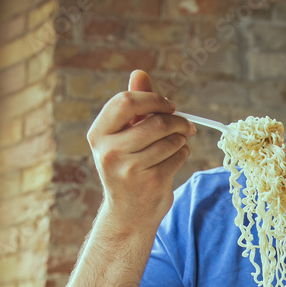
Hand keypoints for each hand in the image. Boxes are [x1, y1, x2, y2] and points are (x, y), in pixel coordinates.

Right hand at [87, 69, 196, 225]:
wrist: (128, 213)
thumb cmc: (127, 167)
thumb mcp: (123, 136)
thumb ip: (132, 106)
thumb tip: (140, 73)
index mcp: (98, 134)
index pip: (126, 102)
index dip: (153, 99)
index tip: (169, 105)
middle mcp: (110, 151)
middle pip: (155, 122)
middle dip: (176, 120)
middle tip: (187, 124)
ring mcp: (130, 169)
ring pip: (169, 140)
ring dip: (181, 139)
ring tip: (178, 144)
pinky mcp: (151, 182)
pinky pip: (177, 157)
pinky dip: (182, 154)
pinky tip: (175, 159)